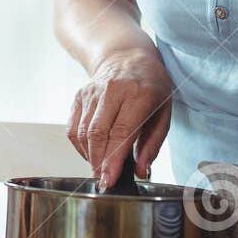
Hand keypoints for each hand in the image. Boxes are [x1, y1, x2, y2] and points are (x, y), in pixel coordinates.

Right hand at [68, 52, 173, 185]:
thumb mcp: (163, 114)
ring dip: (90, 156)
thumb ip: (152, 145)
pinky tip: (91, 153)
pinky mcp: (79, 97)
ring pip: (83, 133)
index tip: (110, 179)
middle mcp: (112, 90)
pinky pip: (73, 128)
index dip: (114, 159)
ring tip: (100, 168)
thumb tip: (141, 172)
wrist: (127, 57)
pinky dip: (80, 146)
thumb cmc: (151, 87)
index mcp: (139, 94)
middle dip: (99, 162)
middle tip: (104, 180)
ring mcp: (92, 92)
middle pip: (98, 134)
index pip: (122, 132)